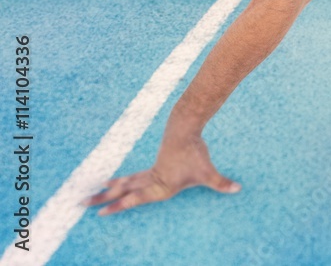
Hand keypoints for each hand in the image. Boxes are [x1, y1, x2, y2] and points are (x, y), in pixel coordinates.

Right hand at [84, 132, 240, 215]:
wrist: (184, 129)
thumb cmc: (195, 153)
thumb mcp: (208, 172)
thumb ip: (221, 182)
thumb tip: (238, 188)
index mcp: (160, 186)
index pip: (135, 199)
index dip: (119, 205)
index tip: (101, 212)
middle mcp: (152, 180)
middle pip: (123, 191)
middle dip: (103, 199)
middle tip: (82, 203)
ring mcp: (151, 171)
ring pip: (126, 182)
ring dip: (110, 189)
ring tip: (93, 193)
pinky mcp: (154, 164)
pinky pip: (134, 176)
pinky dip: (123, 181)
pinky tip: (116, 182)